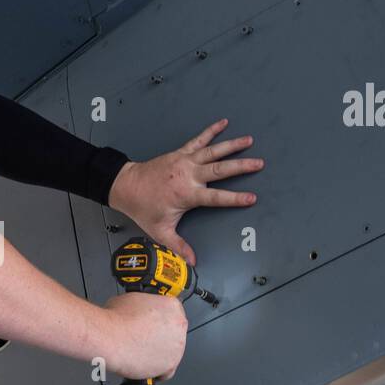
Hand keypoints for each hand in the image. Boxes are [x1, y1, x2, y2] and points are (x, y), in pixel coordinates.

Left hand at [107, 118, 263, 265]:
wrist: (126, 186)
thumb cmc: (143, 207)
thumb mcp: (160, 230)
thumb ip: (178, 246)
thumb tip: (192, 261)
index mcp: (187, 194)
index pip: (216, 197)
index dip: (235, 198)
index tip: (251, 198)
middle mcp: (188, 175)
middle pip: (220, 169)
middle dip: (241, 166)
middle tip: (258, 163)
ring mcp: (184, 162)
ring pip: (212, 151)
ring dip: (231, 145)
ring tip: (249, 140)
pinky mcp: (180, 153)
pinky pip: (198, 140)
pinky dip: (211, 131)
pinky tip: (223, 123)